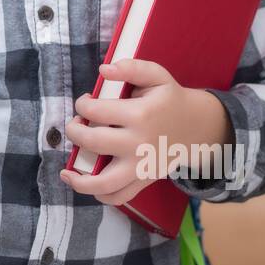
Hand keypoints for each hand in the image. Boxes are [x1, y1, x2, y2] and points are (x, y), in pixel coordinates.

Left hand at [59, 59, 228, 207]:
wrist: (197, 127)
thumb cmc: (170, 99)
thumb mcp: (157, 76)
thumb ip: (131, 67)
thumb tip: (104, 70)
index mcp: (140, 114)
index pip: (95, 111)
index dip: (82, 105)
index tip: (85, 103)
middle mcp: (139, 144)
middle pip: (93, 142)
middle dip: (74, 132)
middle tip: (75, 126)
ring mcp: (141, 167)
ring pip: (103, 182)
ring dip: (79, 179)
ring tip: (67, 171)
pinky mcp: (144, 180)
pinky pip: (118, 197)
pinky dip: (100, 195)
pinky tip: (87, 183)